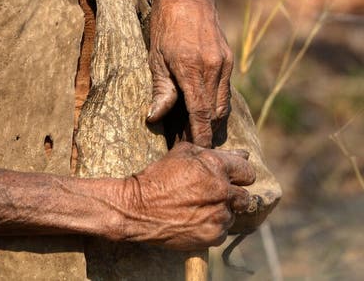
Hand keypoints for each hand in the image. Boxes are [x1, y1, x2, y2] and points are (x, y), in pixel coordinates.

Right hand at [117, 143, 254, 247]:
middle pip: (245, 196)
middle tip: (214, 194)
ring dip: (222, 211)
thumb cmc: (159, 175)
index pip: (248, 172)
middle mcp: (222, 191)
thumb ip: (215, 152)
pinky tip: (196, 219)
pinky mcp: (213, 236)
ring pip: (233, 214)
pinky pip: (223, 231)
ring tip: (200, 207)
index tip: (232, 178)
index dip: (240, 174)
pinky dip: (214, 226)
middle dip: (232, 194)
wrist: (139, 207)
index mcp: (216, 166)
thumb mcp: (183, 152)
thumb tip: (244, 155)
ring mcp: (219, 215)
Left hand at [146, 0, 232, 145]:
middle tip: (187, 145)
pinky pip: (225, 91)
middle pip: (213, 113)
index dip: (199, 137)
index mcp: (191, 68)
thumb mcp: (155, 58)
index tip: (196, 153)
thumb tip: (154, 118)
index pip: (200, 113)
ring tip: (193, 131)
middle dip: (202, 132)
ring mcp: (223, 63)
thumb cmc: (163, 28)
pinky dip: (216, 104)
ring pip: (222, 105)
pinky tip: (203, 110)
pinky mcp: (228, 59)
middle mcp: (212, 67)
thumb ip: (161, 89)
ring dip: (210, 120)